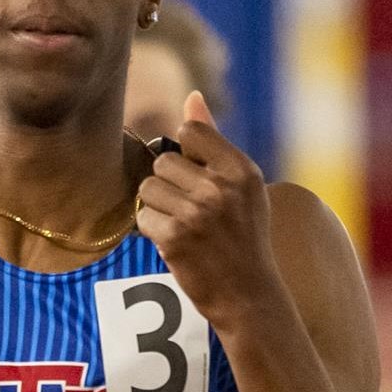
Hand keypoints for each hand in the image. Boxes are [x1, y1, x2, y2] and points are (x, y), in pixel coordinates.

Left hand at [135, 92, 284, 331]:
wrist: (248, 294)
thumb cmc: (244, 235)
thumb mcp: (242, 186)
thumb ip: (213, 142)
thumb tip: (191, 97)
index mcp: (241, 169)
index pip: (189, 132)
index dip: (184, 154)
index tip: (196, 178)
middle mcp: (220, 188)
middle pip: (162, 161)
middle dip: (168, 184)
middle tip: (189, 209)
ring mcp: (197, 214)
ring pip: (147, 188)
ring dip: (157, 207)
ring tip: (182, 224)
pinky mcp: (174, 239)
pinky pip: (143, 217)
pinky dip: (153, 230)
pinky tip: (175, 242)